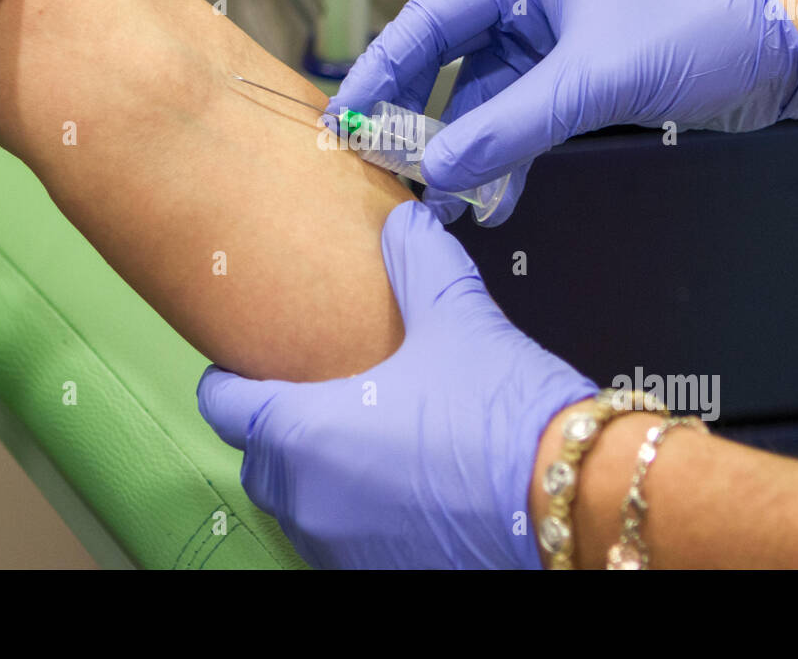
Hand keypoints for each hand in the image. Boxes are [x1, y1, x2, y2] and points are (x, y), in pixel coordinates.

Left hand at [196, 201, 596, 568]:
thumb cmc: (503, 414)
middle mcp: (310, 500)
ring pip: (301, 505)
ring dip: (317, 474)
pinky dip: (357, 511)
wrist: (571, 499)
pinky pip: (343, 540)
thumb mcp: (457, 318)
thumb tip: (402, 222)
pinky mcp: (381, 575)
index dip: (229, 379)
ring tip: (363, 439)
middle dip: (276, 428)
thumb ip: (418, 261)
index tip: (242, 364)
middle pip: (259, 460)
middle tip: (315, 395)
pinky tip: (403, 485)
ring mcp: (342, 547)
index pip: (225, 406)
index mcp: (305, 432)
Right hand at [330, 0, 797, 224]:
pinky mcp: (577, 87)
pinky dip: (504, 161)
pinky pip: (520, 126)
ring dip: (465, 153)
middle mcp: (530, 6)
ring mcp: (553, 49)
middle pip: (448, 66)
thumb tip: (440, 170)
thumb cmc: (702, 29)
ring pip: (484, 105)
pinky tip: (493, 198)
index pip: (430, 20)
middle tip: (386, 168)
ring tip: (444, 203)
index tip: (348, 117)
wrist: (785, 50)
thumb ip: (512, 126)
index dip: (383, 69)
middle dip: (420, 121)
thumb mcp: (596, 79)